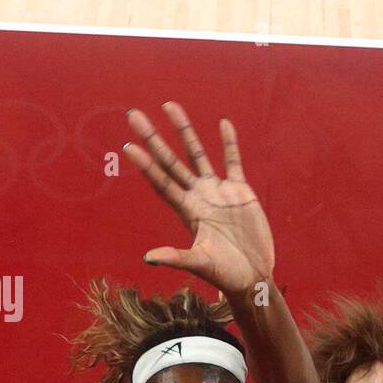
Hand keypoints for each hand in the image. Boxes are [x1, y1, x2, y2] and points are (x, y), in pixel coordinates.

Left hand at [124, 103, 273, 296]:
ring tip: (169, 106)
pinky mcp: (240, 191)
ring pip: (197, 154)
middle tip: (134, 115)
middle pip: (171, 161)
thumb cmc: (225, 274)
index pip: (161, 182)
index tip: (129, 147)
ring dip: (184, 131)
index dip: (146, 165)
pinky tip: (223, 123)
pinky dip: (229, 143)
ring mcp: (218, 192)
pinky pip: (232, 161)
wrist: (253, 275)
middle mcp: (198, 196)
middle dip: (153, 138)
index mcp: (187, 211)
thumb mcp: (200, 264)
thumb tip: (148, 257)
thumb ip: (176, 257)